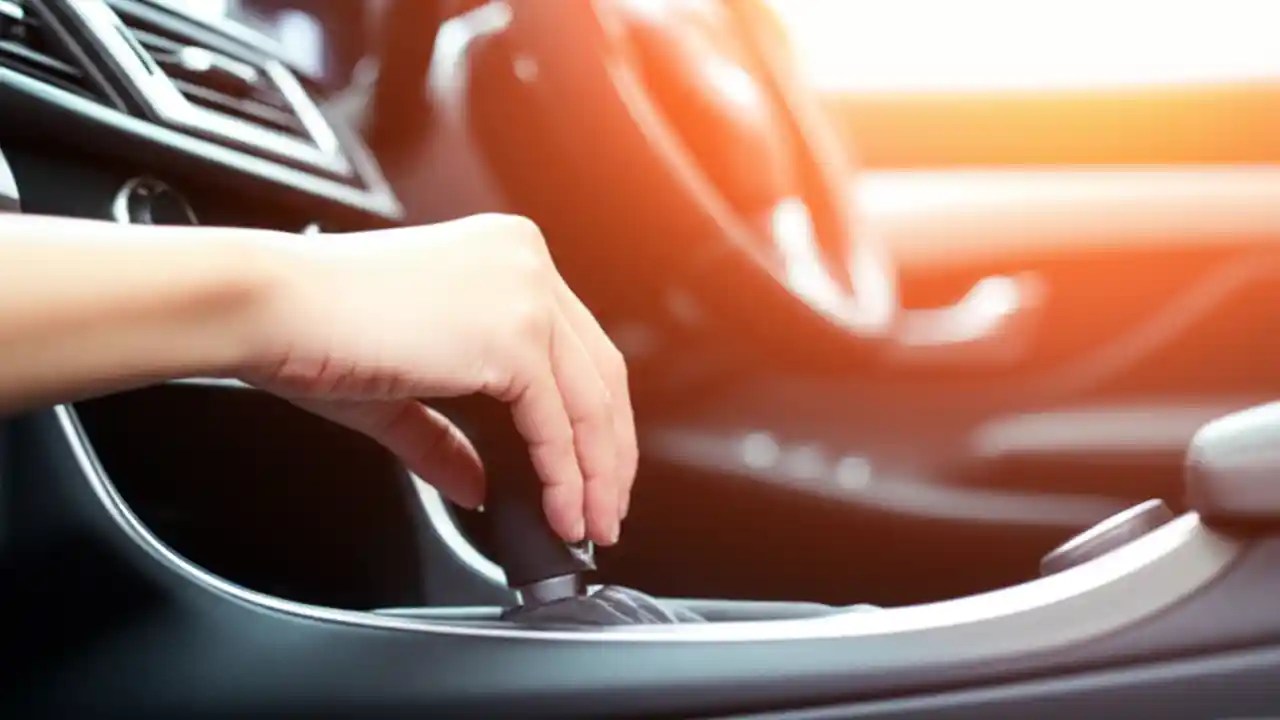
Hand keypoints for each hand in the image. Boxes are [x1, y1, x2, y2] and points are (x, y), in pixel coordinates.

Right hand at [242, 214, 635, 544]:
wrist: (270, 308)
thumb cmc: (315, 330)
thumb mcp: (401, 390)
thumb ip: (448, 438)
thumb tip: (478, 486)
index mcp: (507, 257)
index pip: (579, 347)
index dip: (594, 418)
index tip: (592, 469)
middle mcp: (526, 262)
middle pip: (602, 373)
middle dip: (608, 454)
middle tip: (604, 510)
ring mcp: (525, 294)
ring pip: (592, 401)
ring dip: (597, 475)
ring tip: (590, 523)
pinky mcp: (512, 334)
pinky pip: (557, 422)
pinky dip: (565, 476)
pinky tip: (561, 511)